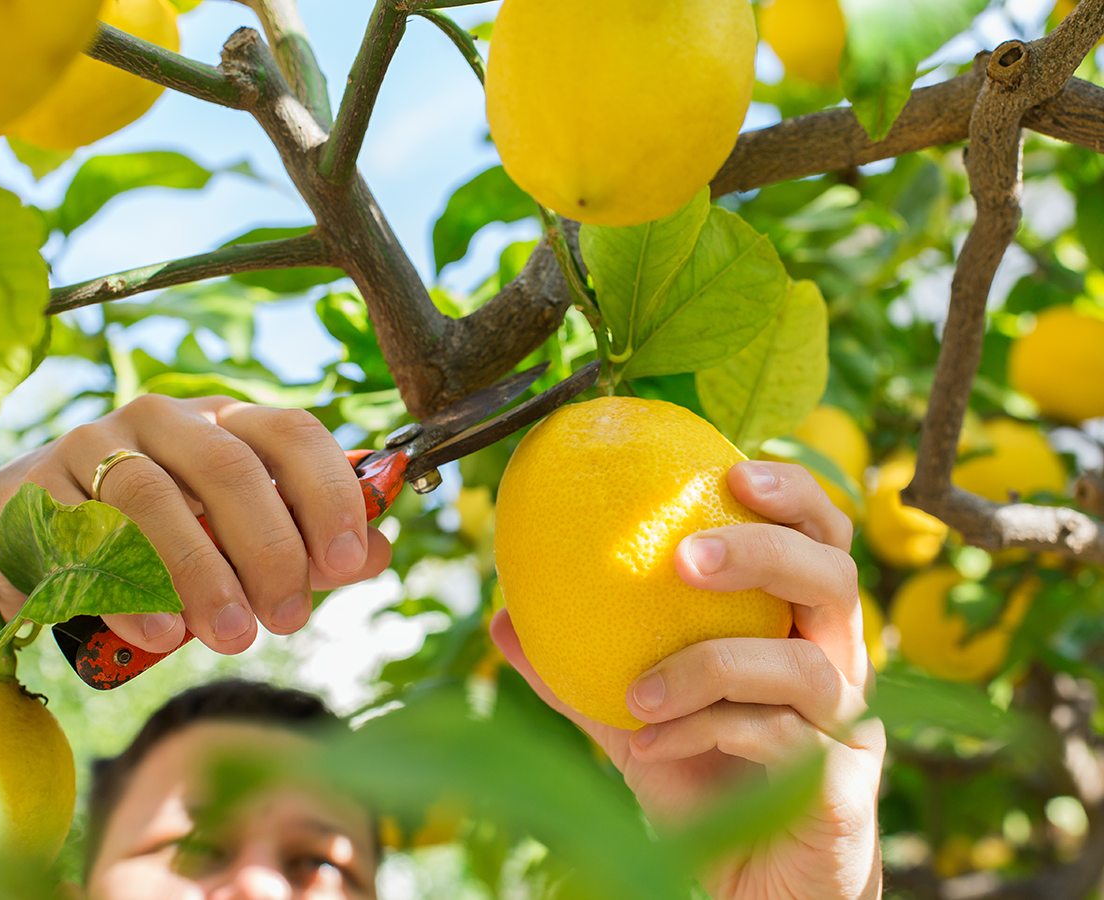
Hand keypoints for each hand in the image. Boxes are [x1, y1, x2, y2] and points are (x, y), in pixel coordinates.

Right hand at [0, 394, 391, 654]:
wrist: (33, 533)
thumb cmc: (158, 532)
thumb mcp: (236, 534)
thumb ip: (304, 542)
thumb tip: (380, 553)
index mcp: (224, 422)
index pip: (292, 432)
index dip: (329, 493)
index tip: (349, 561)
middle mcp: (162, 420)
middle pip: (229, 467)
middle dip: (270, 548)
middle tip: (290, 618)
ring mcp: (92, 446)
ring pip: (155, 498)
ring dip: (202, 574)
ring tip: (233, 635)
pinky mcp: (35, 490)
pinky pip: (85, 536)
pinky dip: (130, 591)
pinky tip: (163, 634)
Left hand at [491, 461, 883, 899]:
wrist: (747, 885)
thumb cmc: (701, 783)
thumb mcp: (632, 715)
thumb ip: (578, 667)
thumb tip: (506, 617)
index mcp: (796, 626)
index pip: (817, 537)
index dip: (792, 492)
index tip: (732, 465)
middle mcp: (836, 663)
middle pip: (834, 577)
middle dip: (765, 550)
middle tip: (688, 556)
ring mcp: (847, 725)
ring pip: (809, 665)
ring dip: (713, 664)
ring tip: (639, 689)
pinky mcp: (844, 786)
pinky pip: (782, 740)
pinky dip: (709, 732)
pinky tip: (649, 744)